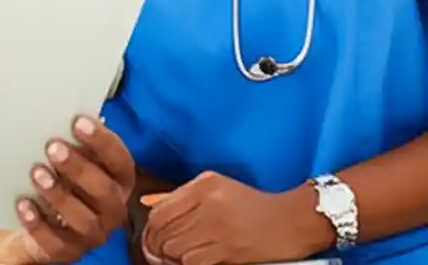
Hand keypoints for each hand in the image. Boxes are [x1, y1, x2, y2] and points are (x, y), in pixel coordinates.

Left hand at [13, 116, 135, 261]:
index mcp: (118, 180)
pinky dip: (38, 224)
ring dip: (59, 195)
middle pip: (104, 190)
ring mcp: (93, 234)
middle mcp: (112, 208)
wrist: (42, 222)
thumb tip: (58, 109)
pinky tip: (23, 204)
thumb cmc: (62, 180)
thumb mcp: (71, 158)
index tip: (78, 121)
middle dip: (78, 168)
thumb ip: (72, 140)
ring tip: (36, 173)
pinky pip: (56, 242)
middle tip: (52, 147)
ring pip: (84, 220)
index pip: (120, 160)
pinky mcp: (69, 251)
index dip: (102, 140)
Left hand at [140, 171, 331, 264]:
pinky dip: (188, 264)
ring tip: (181, 257)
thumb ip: (181, 196)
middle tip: (162, 253)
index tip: (153, 239)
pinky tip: (196, 261)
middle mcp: (208, 202)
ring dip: (173, 258)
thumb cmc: (252, 205)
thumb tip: (147, 205)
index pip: (159, 211)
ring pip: (174, 249)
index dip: (150, 230)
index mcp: (202, 185)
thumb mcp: (216, 188)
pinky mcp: (230, 249)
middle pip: (163, 232)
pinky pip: (193, 261)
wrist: (293, 219)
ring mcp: (219, 226)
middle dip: (158, 247)